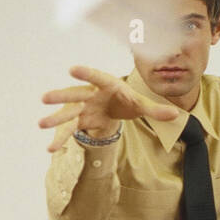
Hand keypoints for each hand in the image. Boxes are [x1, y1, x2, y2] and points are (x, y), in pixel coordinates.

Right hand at [39, 64, 179, 151]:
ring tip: (40, 124)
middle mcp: (92, 94)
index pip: (98, 78)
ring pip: (68, 112)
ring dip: (55, 118)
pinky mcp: (80, 120)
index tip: (71, 69)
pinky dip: (61, 139)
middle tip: (44, 98)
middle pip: (76, 94)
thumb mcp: (143, 105)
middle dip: (61, 96)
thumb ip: (157, 110)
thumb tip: (178, 115)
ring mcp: (83, 107)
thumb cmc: (129, 101)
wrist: (117, 106)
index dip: (86, 74)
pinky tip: (51, 149)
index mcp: (108, 86)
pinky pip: (69, 130)